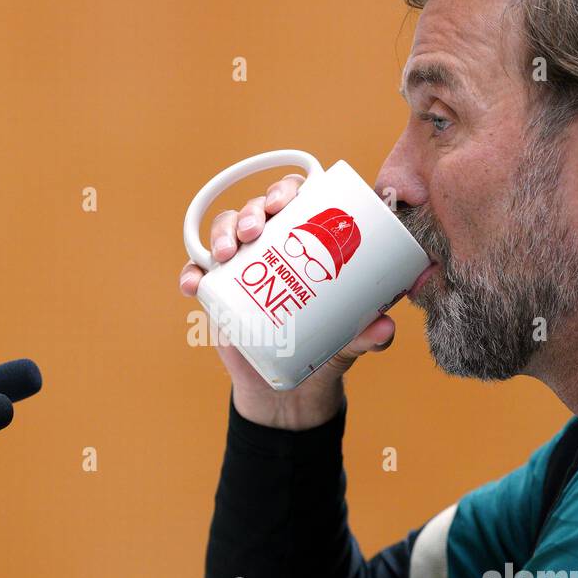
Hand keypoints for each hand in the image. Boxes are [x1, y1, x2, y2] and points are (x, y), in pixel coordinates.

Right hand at [178, 173, 395, 430]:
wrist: (293, 389)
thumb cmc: (328, 347)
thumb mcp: (352, 338)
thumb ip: (370, 333)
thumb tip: (385, 326)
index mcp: (306, 239)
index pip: (295, 197)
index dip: (286, 188)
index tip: (283, 202)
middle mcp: (272, 243)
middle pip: (256, 208)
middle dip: (250, 211)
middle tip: (253, 231)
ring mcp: (242, 264)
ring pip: (224, 232)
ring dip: (221, 234)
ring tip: (224, 254)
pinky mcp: (218, 290)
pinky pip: (199, 272)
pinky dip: (192, 273)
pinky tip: (192, 284)